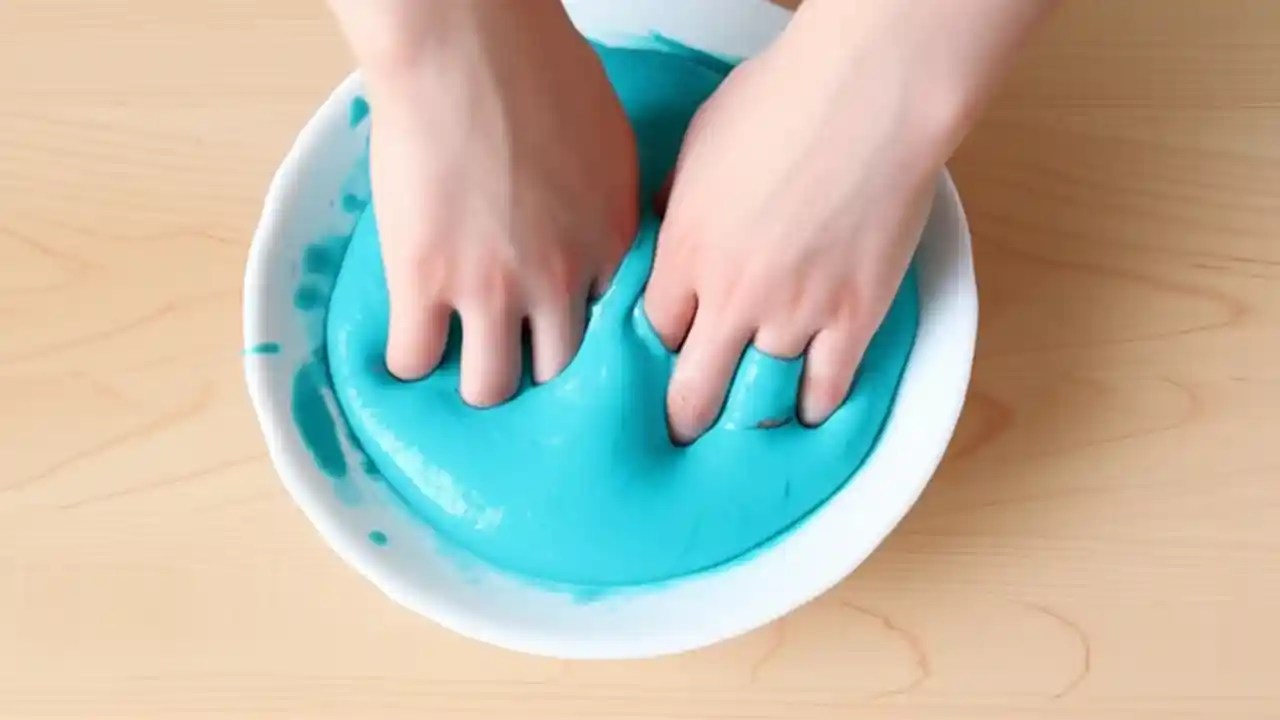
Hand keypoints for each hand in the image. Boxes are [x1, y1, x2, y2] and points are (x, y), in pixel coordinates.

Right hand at [332, 1, 636, 404]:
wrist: (466, 43)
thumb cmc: (540, 68)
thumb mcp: (609, 143)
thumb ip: (608, 205)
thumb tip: (590, 236)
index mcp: (609, 245)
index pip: (610, 333)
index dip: (580, 338)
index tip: (560, 340)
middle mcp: (560, 280)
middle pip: (559, 375)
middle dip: (536, 375)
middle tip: (512, 360)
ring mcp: (491, 287)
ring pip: (490, 387)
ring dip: (475, 380)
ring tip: (458, 360)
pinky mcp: (424, 280)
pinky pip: (414, 360)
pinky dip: (409, 361)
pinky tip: (408, 342)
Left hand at [646, 0, 1051, 442]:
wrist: (869, 97)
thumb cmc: (781, 101)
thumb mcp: (699, 144)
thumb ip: (680, 201)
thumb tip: (674, 225)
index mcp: (684, 252)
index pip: (653, 333)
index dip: (656, 352)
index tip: (662, 361)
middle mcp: (731, 298)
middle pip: (693, 390)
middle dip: (684, 419)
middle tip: (684, 430)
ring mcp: (794, 314)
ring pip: (760, 399)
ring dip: (751, 415)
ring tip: (748, 427)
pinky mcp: (854, 317)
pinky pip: (827, 387)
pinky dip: (814, 406)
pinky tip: (807, 412)